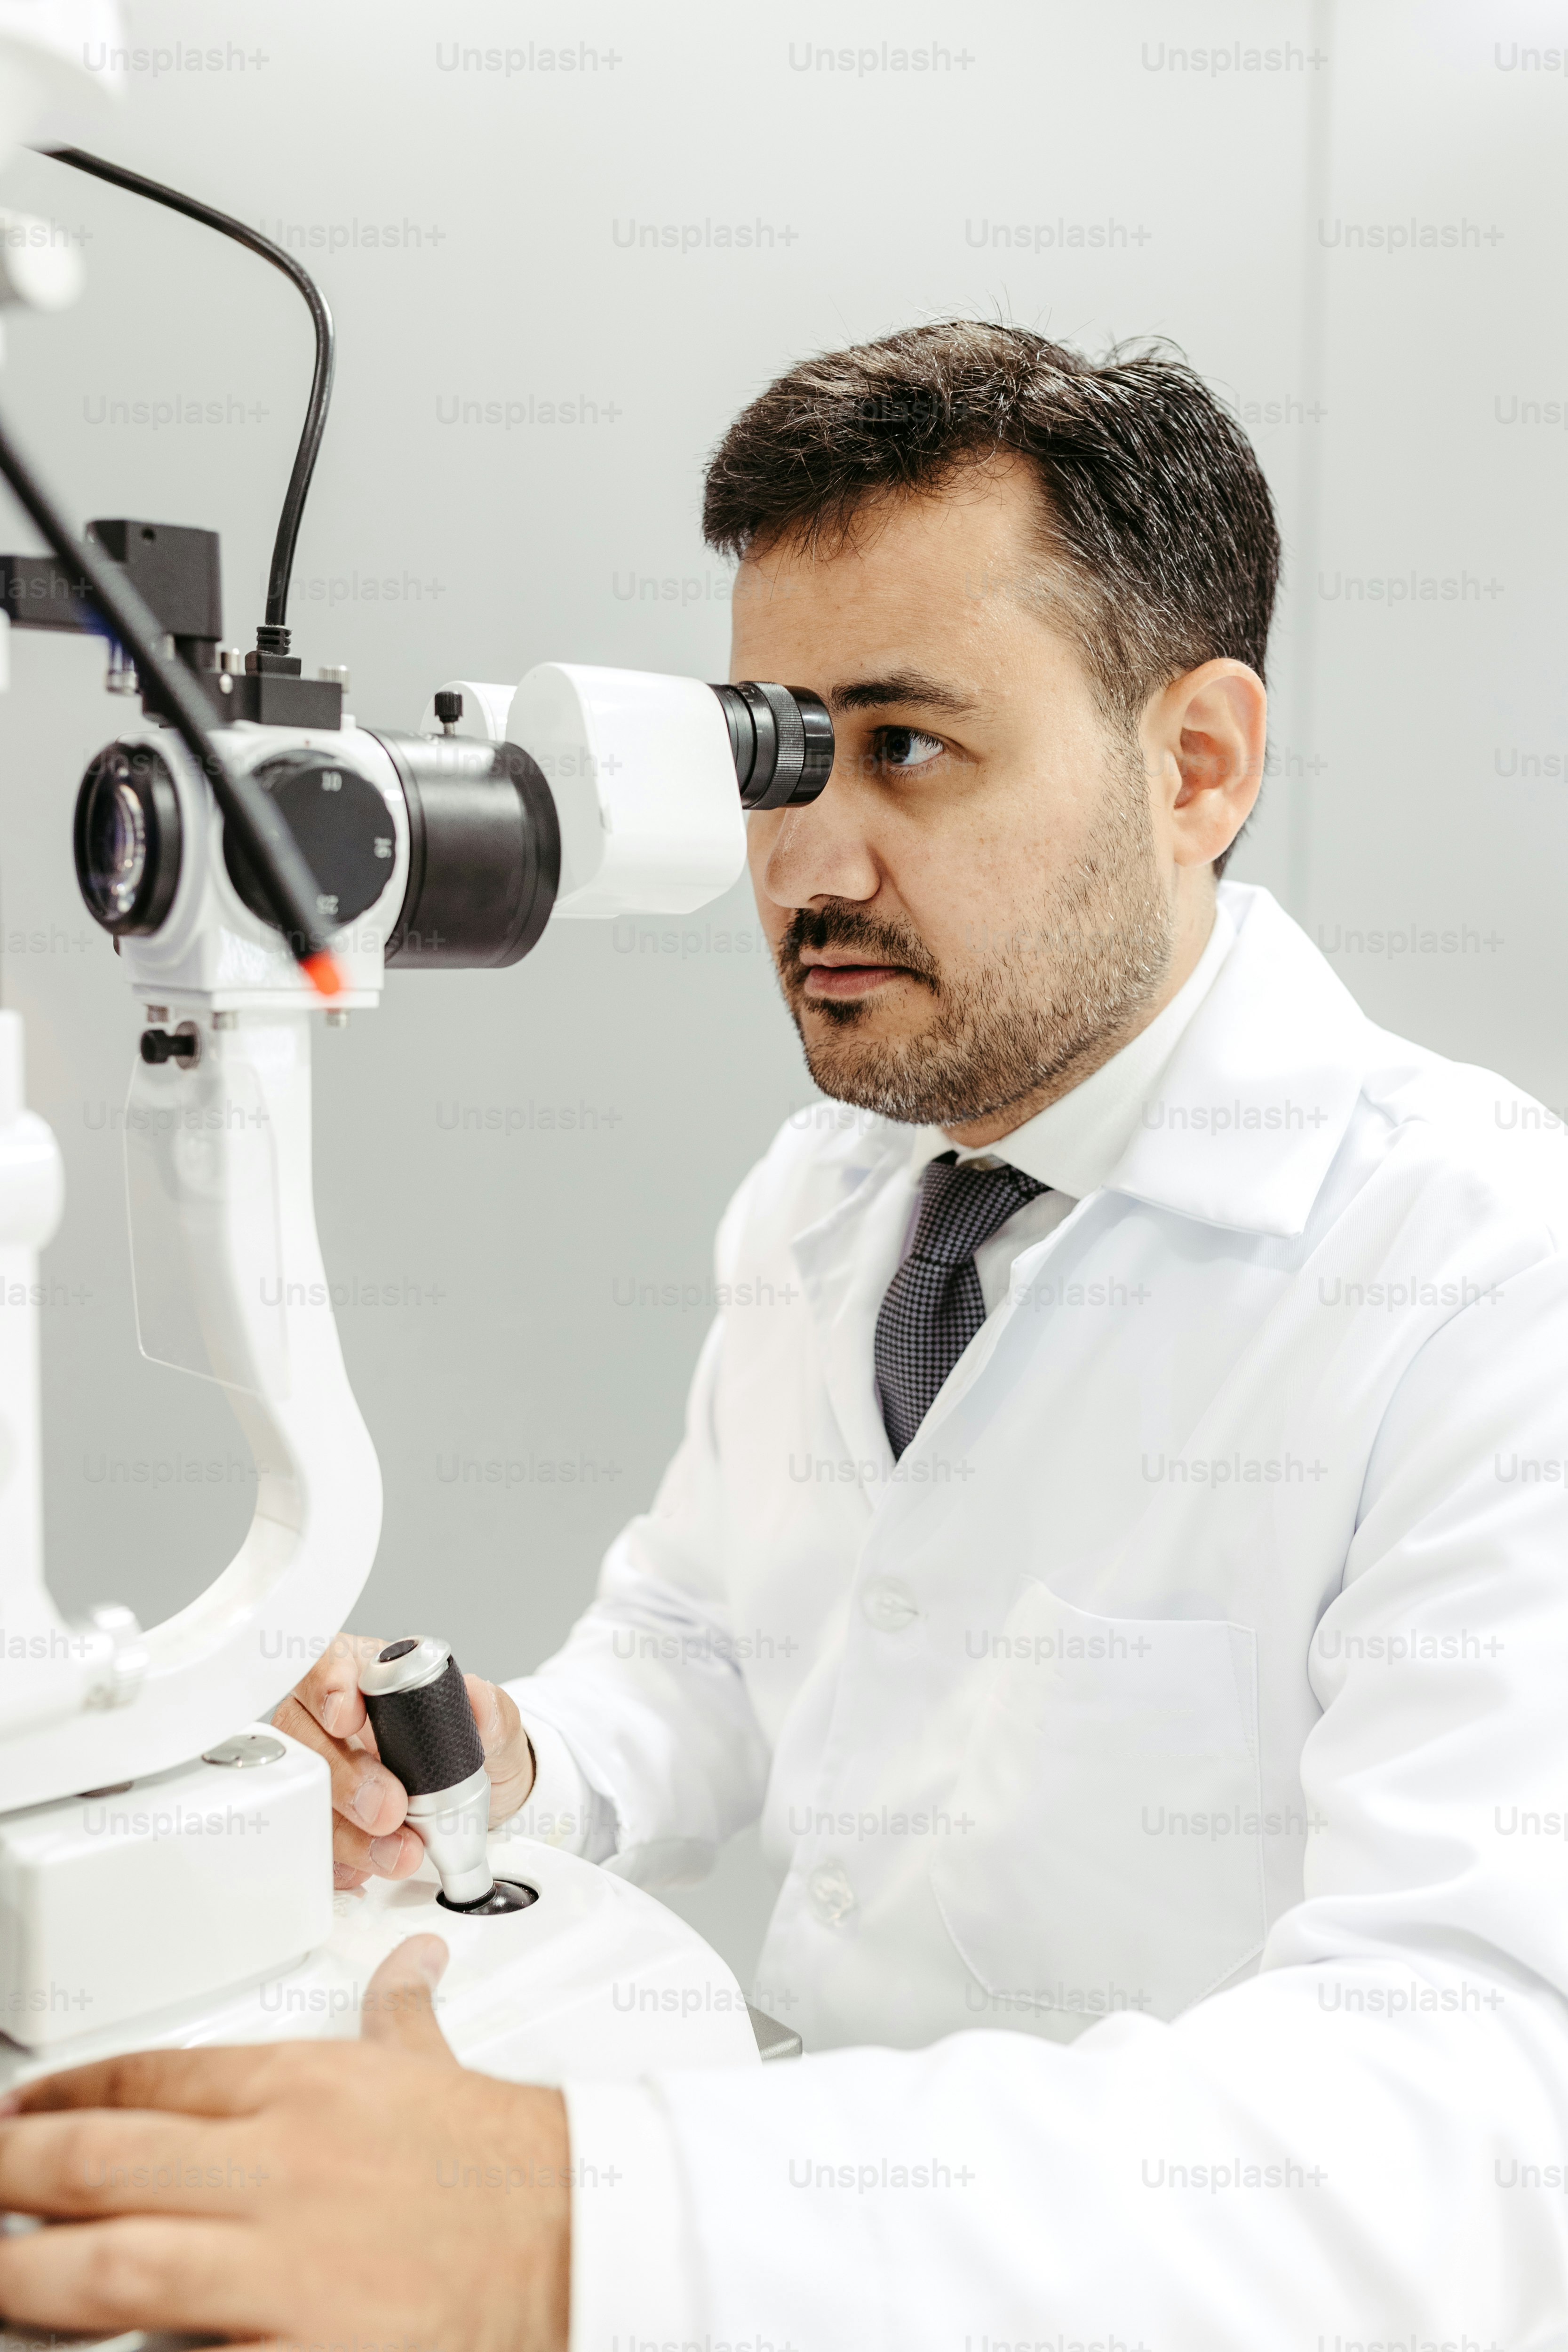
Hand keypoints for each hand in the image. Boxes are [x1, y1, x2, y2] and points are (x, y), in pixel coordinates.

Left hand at [0, 1939, 568, 2351]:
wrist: (578, 2236)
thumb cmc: (497, 2159)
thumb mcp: (431, 2067)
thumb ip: (399, 2013)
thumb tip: (410, 1966)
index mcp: (301, 2087)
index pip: (147, 2078)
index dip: (62, 2092)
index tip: (18, 2110)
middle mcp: (277, 2166)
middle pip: (101, 2162)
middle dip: (12, 2174)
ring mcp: (281, 2267)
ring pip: (108, 2268)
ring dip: (27, 2276)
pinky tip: (87, 2347)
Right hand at [272, 1634, 536, 1887]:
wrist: (475, 1806)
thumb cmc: (474, 1750)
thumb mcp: (495, 1728)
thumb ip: (490, 1711)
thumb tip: (477, 1693)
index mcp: (366, 1674)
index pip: (328, 1664)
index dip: (330, 1688)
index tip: (347, 1718)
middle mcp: (327, 1718)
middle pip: (305, 1735)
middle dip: (346, 1776)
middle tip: (390, 1808)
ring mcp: (318, 1770)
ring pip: (304, 1793)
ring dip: (347, 1830)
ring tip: (399, 1851)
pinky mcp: (318, 1819)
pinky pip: (309, 1839)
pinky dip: (337, 1859)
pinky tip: (366, 1867)